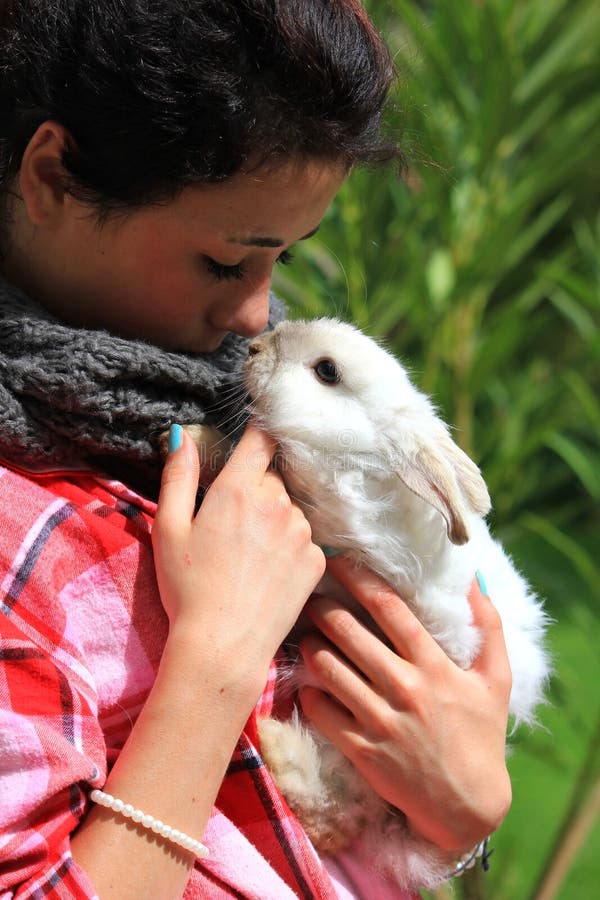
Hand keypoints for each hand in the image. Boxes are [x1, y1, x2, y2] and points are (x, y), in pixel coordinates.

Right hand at [152, 424, 325, 692]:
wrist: (222, 646)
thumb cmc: (188, 588)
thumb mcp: (169, 529)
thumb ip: (179, 475)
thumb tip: (182, 435)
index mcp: (238, 489)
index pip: (261, 439)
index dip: (258, 433)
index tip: (255, 437)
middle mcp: (277, 503)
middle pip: (273, 478)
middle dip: (256, 490)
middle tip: (232, 525)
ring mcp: (302, 531)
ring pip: (290, 509)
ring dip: (275, 519)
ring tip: (249, 556)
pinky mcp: (317, 559)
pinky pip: (304, 538)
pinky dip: (290, 547)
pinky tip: (267, 572)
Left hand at [298, 557, 511, 851]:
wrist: (468, 805)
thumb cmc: (481, 735)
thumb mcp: (496, 679)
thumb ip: (488, 627)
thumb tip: (473, 580)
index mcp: (434, 666)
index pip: (389, 609)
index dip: (359, 579)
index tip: (339, 561)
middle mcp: (405, 689)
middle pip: (349, 633)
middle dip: (323, 607)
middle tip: (311, 596)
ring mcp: (380, 721)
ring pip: (328, 669)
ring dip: (310, 645)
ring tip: (305, 635)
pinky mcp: (361, 750)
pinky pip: (321, 711)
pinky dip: (308, 692)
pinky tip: (308, 682)